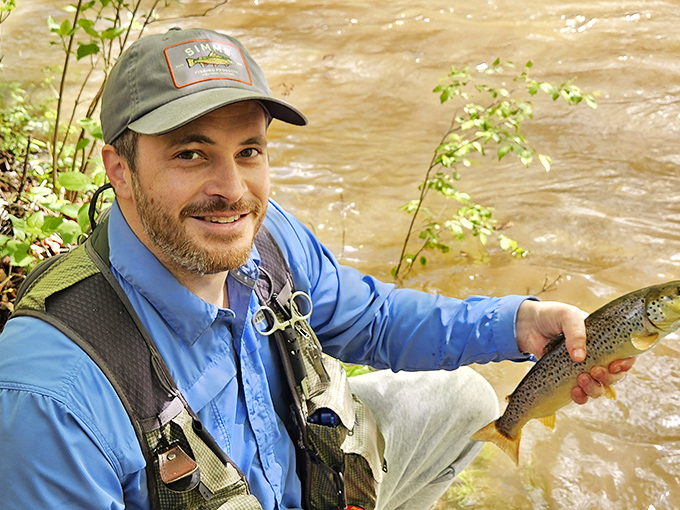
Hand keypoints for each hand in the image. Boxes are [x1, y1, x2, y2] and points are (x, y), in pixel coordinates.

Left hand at [516, 299, 635, 404]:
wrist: (528, 325)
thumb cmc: (552, 316)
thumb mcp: (566, 315)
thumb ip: (575, 332)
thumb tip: (580, 357)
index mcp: (603, 340)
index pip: (625, 355)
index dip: (627, 363)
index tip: (615, 365)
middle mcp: (596, 356)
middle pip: (615, 375)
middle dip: (609, 377)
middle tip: (594, 370)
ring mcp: (582, 369)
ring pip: (600, 388)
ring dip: (595, 388)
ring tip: (581, 378)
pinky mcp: (567, 378)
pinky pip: (581, 394)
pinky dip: (581, 397)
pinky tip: (574, 391)